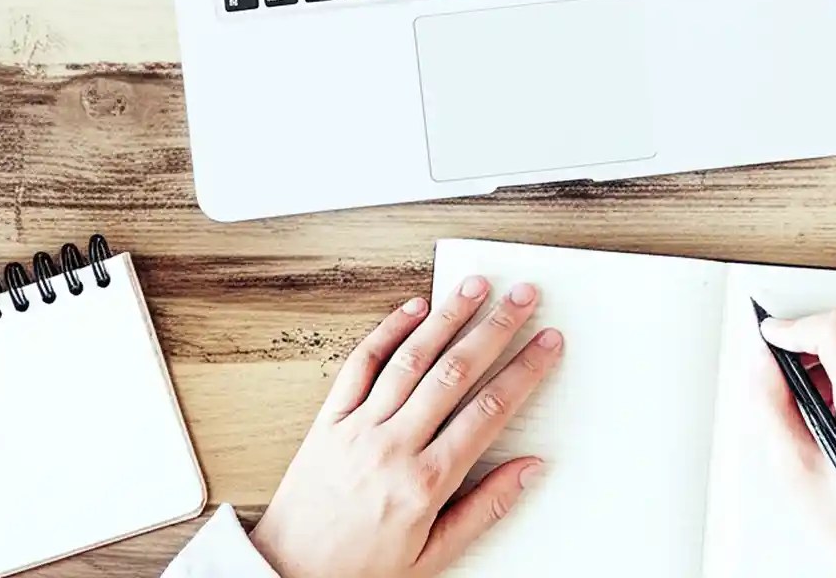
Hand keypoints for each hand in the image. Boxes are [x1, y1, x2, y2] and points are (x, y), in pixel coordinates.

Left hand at [250, 276, 563, 577]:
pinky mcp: (329, 419)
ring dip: (448, 317)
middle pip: (455, 372)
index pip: (489, 412)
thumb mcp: (434, 554)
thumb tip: (531, 469)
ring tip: (476, 286)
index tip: (548, 343)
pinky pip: (361, 364)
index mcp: (426, 482)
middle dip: (496, 329)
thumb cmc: (362, 568)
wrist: (288, 572)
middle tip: (523, 297)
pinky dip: (389, 332)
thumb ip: (486, 507)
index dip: (524, 371)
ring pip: (411, 359)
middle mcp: (393, 446)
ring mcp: (358, 427)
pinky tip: (414, 308)